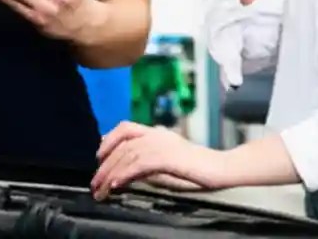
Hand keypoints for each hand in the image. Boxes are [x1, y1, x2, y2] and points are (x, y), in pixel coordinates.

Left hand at [91, 121, 226, 199]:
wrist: (222, 169)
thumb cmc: (197, 169)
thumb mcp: (166, 165)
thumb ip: (147, 163)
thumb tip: (125, 171)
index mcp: (157, 133)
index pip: (125, 128)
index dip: (108, 140)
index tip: (98, 158)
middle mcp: (157, 135)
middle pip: (122, 145)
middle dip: (104, 165)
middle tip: (95, 184)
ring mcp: (163, 144)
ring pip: (127, 154)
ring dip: (111, 173)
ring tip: (102, 189)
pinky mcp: (169, 157)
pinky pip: (141, 163)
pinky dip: (126, 173)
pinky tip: (117, 184)